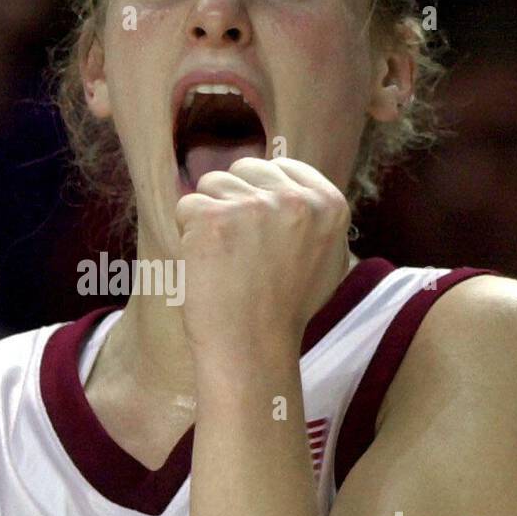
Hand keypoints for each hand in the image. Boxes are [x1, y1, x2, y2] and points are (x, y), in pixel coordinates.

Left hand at [174, 156, 349, 370]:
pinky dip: (188, 234)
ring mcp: (253, 207)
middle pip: (244, 169)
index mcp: (329, 204)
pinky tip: (207, 264)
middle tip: (241, 250)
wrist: (253, 349)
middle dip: (235, 200)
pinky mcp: (213, 219)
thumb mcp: (326, 258)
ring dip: (210, 216)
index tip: (261, 232)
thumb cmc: (284, 309)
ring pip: (212, 184)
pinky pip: (186, 205)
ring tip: (226, 259)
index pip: (281, 166)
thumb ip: (313, 216)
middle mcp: (295, 199)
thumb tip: (292, 184)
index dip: (261, 195)